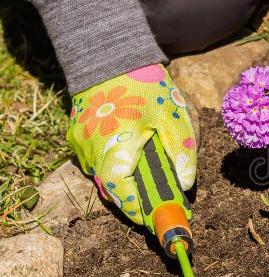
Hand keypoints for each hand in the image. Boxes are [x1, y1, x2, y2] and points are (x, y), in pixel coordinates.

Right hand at [66, 64, 196, 225]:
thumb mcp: (173, 116)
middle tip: (158, 208)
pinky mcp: (76, 136)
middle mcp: (89, 149)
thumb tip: (185, 185)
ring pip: (102, 177)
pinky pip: (95, 162)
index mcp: (113, 145)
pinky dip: (114, 169)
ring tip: (150, 188)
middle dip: (134, 203)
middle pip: (110, 189)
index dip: (136, 211)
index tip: (155, 220)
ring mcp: (79, 143)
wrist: (110, 56)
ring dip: (124, 185)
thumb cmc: (145, 85)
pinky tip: (134, 164)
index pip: (119, 192)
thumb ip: (181, 151)